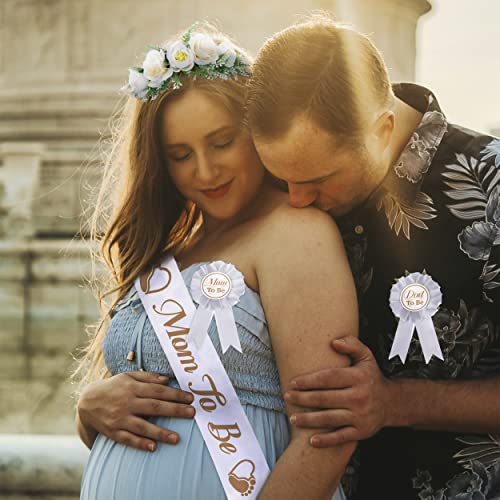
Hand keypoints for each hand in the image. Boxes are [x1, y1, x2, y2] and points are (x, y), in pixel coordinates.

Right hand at [77, 371, 194, 451]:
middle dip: (174, 410)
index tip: (190, 398)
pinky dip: (140, 443)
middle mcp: (127, 403)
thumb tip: (167, 380)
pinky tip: (153, 447)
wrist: (87, 402)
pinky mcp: (113, 432)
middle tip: (192, 413)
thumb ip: (148, 377)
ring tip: (177, 438)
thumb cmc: (113, 387)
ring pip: (143, 426)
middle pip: (154, 407)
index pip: (158, 391)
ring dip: (161, 432)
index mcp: (133, 388)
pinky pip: (128, 439)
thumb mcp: (128, 376)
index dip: (175, 394)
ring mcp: (120, 418)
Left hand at [285, 336, 392, 447]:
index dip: (309, 380)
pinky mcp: (361, 431)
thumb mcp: (366, 357)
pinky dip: (326, 440)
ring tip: (292, 418)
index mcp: (358, 377)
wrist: (392, 402)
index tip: (294, 382)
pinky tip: (311, 440)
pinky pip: (341, 437)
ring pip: (330, 419)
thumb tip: (334, 342)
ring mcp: (360, 416)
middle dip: (303, 399)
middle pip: (325, 399)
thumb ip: (351, 345)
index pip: (329, 378)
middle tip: (287, 397)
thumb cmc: (370, 377)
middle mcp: (360, 397)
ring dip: (309, 420)